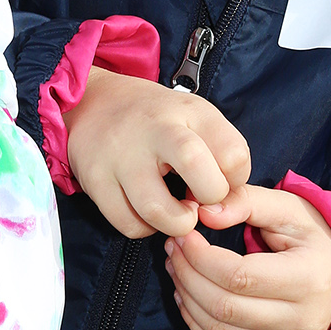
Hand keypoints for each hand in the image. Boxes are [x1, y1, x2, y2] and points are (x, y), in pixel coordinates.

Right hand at [65, 70, 251, 239]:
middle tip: (200, 198)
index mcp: (189, 112)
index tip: (221, 178)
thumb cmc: (159, 120)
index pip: (233, 154)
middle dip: (209, 199)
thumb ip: (223, 158)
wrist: (96, 101)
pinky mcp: (95, 179)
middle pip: (198, 171)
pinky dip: (144, 228)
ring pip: (158, 211)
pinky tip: (146, 210)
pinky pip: (129, 225)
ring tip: (174, 210)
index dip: (236, 180)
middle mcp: (154, 129)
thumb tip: (226, 208)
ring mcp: (121, 155)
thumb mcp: (197, 120)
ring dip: (176, 223)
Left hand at [165, 185, 330, 329]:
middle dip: (187, 275)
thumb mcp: (289, 208)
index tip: (182, 235)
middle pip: (224, 307)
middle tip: (173, 249)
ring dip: (186, 300)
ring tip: (177, 269)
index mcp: (308, 280)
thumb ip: (246, 202)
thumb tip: (203, 213)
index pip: (238, 276)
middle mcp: (302, 321)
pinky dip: (197, 325)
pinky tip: (187, 297)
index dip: (199, 256)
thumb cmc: (314, 239)